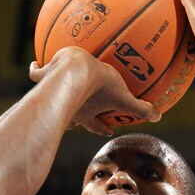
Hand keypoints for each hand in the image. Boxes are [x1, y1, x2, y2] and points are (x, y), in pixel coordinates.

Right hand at [30, 47, 160, 135]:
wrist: (74, 72)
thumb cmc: (99, 86)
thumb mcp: (124, 97)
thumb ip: (140, 108)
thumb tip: (159, 116)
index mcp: (88, 112)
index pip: (95, 124)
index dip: (102, 128)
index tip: (108, 130)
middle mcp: (70, 106)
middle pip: (71, 117)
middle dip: (72, 119)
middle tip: (74, 118)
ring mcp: (55, 92)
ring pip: (50, 97)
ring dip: (51, 96)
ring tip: (50, 92)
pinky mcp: (46, 76)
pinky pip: (37, 74)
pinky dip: (36, 70)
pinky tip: (35, 64)